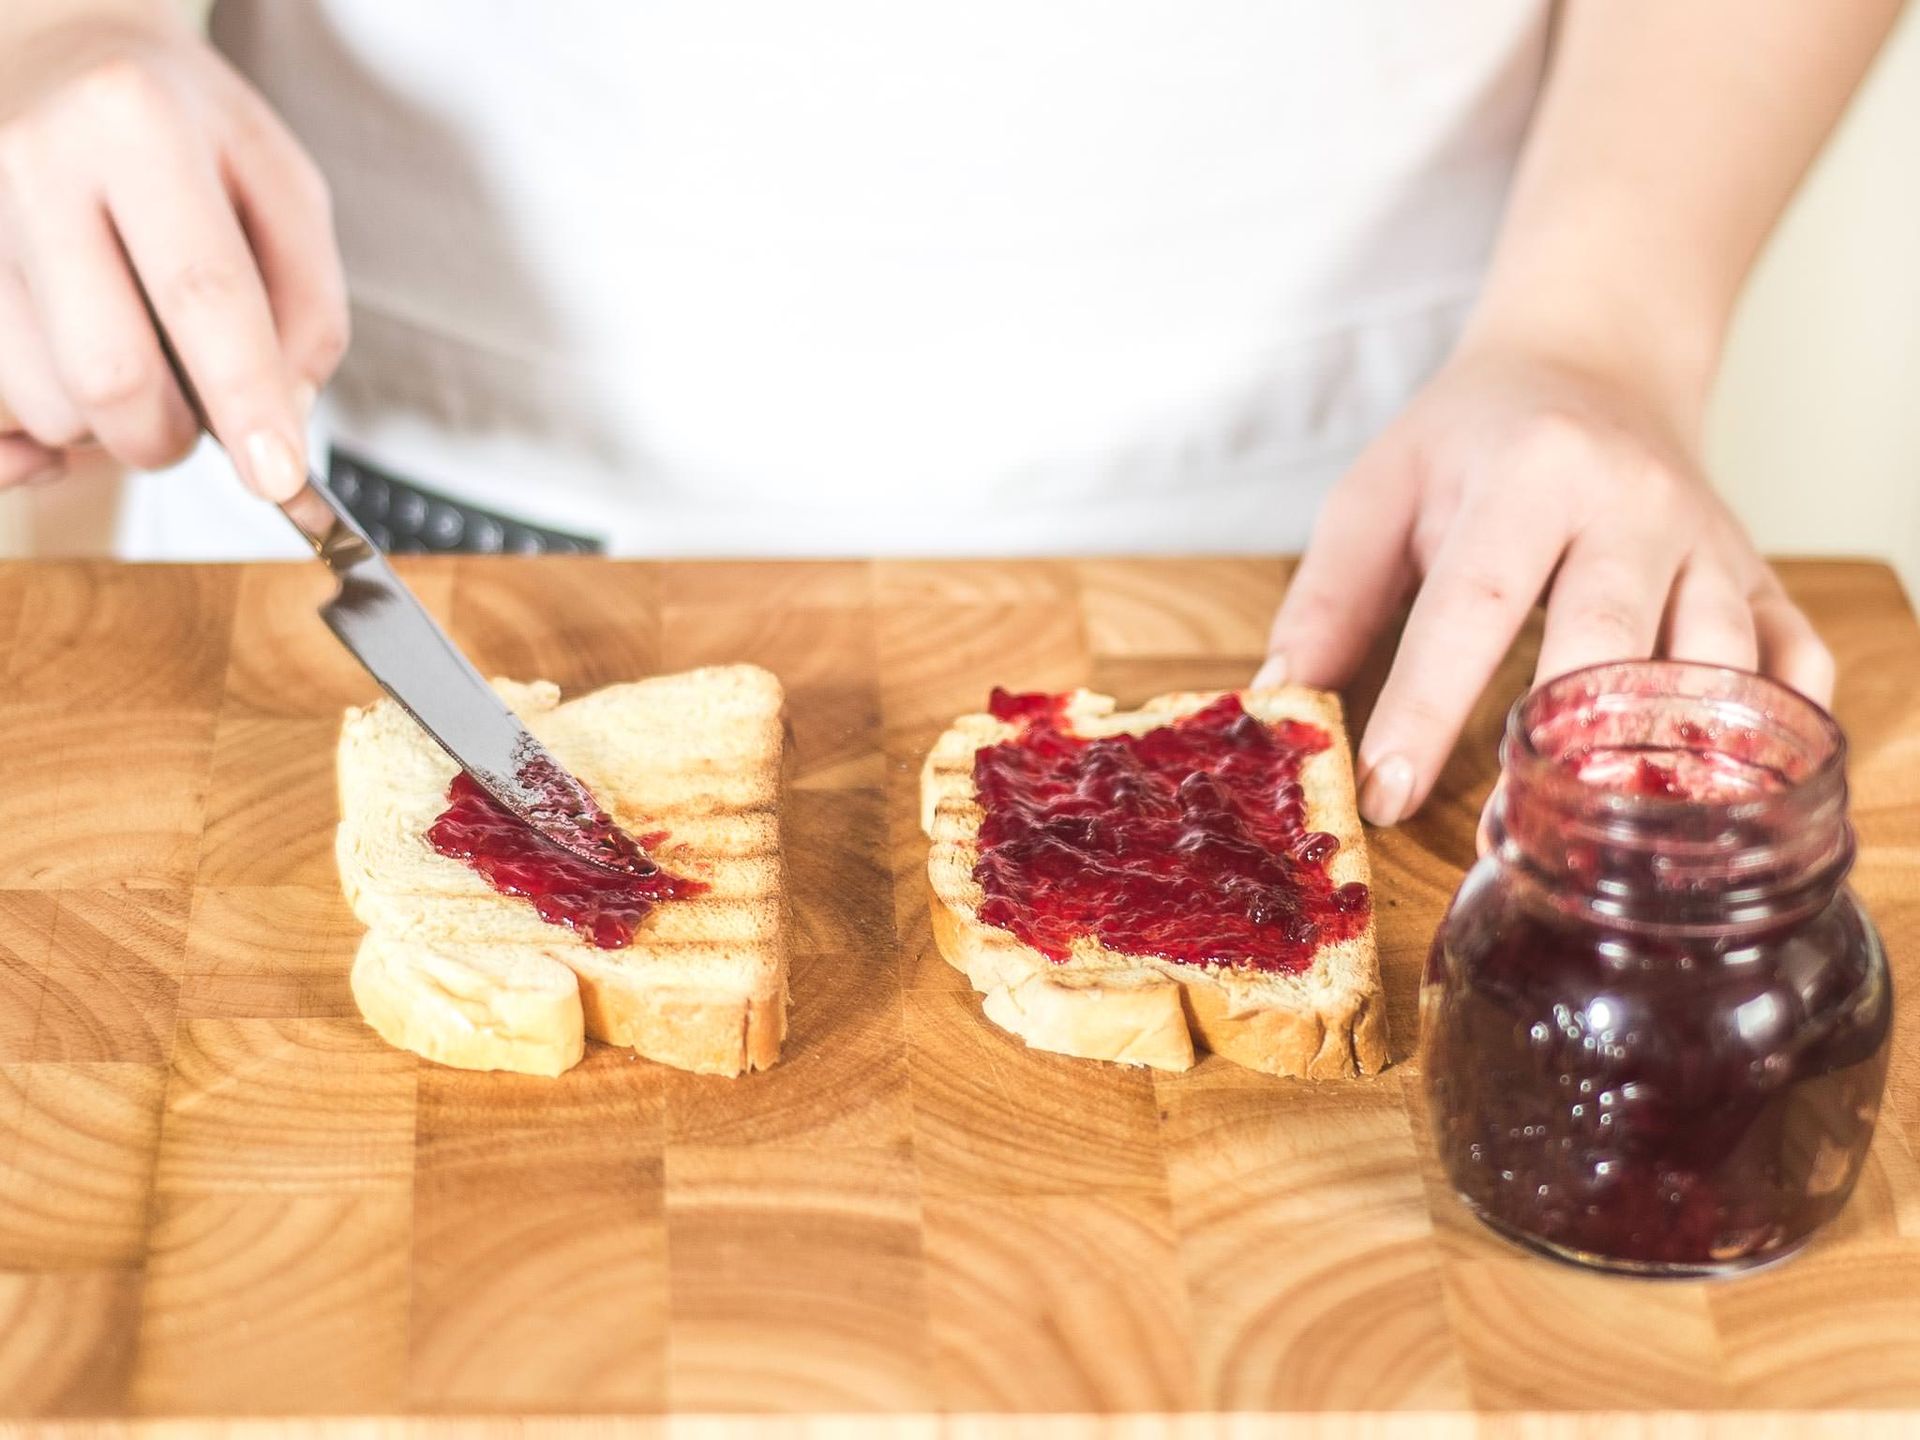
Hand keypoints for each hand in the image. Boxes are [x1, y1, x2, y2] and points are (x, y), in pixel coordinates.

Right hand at [0, 10, 345, 495]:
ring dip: (109, 428)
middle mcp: (33, 163)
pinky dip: (45, 433)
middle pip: (107, 372)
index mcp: (136, 124)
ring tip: (139, 369)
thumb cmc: (182, 127)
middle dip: (170, 435)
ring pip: (45, 401)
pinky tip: (76, 402)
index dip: (245, 400)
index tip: (277, 474)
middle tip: (198, 421)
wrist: (59, 50)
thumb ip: (308, 303)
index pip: (200, 292)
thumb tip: (284, 416)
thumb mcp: (281, 183)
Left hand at [1260, 345, 1832, 826]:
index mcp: (1529, 477)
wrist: (1593, 362)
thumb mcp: (1378, 493)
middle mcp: (1633, 507)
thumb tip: (1280, 706)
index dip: (1426, 710)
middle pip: (1607, 644)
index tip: (1381, 793)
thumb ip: (1326, 600)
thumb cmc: (1469, 441)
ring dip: (1665, 757)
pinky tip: (1721, 791)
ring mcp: (1709, 544)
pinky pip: (1793, 664)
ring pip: (1713, 666)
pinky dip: (1774, 732)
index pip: (1473, 607)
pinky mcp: (1758, 576)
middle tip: (1504, 833)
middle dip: (1557, 747)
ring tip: (1606, 839)